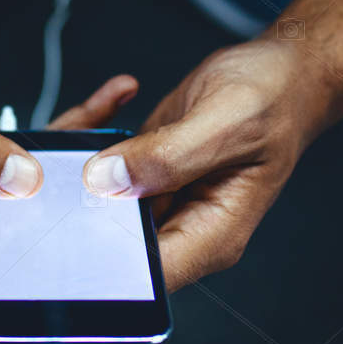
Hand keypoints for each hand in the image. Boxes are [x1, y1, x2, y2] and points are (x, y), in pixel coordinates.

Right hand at [0, 72, 140, 308]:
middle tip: (138, 180)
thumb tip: (21, 185)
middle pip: (20, 241)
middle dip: (78, 216)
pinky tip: (105, 103)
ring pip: (27, 203)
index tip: (104, 233)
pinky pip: (17, 169)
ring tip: (132, 123)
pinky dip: (60, 138)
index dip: (49, 257)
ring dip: (80, 170)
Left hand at [80, 39, 341, 290]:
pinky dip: (93, 146)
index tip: (69, 231)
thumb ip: (168, 157)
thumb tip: (109, 179)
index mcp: (213, 233)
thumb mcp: (225, 122)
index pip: (149, 273)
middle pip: (117, 246)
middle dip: (81, 216)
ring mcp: (166, 199)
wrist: (284, 70)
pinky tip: (102, 112)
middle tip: (58, 177)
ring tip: (75, 139)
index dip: (104, 261)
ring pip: (103, 209)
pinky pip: (107, 174)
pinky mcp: (150, 172)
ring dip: (81, 178)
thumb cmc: (276, 98)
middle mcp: (187, 224)